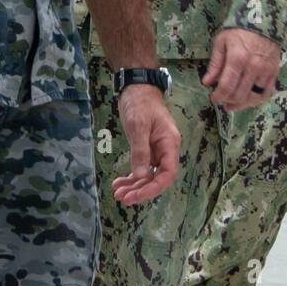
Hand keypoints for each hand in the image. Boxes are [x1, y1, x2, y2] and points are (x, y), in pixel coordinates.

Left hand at [112, 85, 180, 204]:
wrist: (136, 87)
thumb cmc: (140, 102)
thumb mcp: (139, 125)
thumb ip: (140, 150)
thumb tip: (141, 175)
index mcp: (169, 143)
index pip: (168, 173)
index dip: (154, 188)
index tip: (137, 195)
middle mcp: (165, 149)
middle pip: (157, 178)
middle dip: (140, 190)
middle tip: (122, 198)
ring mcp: (155, 150)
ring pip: (147, 175)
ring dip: (134, 186)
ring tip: (117, 193)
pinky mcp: (145, 149)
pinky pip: (141, 168)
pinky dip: (131, 177)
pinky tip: (118, 182)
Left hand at [202, 28, 280, 111]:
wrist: (263, 21)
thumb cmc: (239, 30)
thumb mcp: (221, 41)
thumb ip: (215, 63)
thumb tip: (207, 83)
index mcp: (237, 58)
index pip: (226, 87)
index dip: (218, 97)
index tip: (213, 98)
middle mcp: (253, 67)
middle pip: (239, 95)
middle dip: (228, 100)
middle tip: (222, 99)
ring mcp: (265, 71)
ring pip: (253, 97)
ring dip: (241, 103)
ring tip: (232, 103)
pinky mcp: (274, 73)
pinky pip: (266, 94)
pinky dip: (256, 100)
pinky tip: (248, 100)